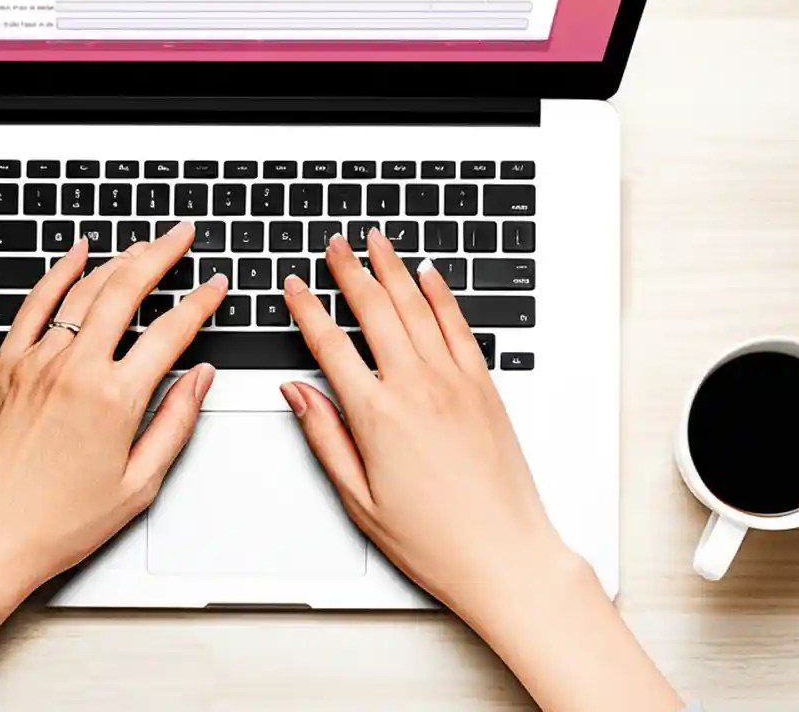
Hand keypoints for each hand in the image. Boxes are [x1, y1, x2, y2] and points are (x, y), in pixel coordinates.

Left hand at [0, 224, 227, 710]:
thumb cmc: (56, 523)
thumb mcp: (138, 485)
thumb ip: (175, 422)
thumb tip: (200, 378)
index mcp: (114, 399)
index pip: (171, 332)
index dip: (200, 302)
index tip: (216, 286)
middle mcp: (73, 369)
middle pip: (127, 289)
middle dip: (161, 254)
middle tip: (182, 236)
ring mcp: (34, 361)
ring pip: (83, 290)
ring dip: (118, 260)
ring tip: (143, 246)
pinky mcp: (3, 365)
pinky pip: (35, 304)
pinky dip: (59, 272)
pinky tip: (77, 253)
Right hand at [280, 230, 684, 711]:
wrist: (504, 555)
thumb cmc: (432, 538)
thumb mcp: (358, 498)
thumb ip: (325, 437)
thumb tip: (297, 392)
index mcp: (376, 416)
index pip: (330, 345)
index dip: (307, 309)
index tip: (295, 287)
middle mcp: (416, 388)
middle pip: (375, 311)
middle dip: (349, 271)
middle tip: (334, 245)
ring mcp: (455, 382)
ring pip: (418, 307)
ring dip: (393, 269)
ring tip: (376, 242)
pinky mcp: (484, 387)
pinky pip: (459, 326)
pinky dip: (441, 295)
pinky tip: (429, 276)